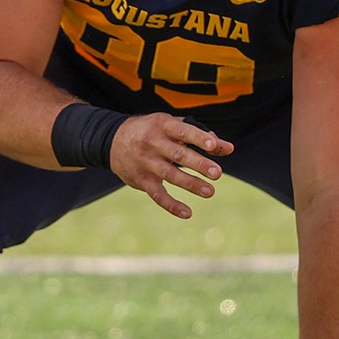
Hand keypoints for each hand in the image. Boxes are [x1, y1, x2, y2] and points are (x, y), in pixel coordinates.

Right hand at [107, 113, 232, 218]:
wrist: (112, 140)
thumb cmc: (152, 131)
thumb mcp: (170, 125)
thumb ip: (198, 134)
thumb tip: (226, 148)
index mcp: (163, 125)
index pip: (183, 131)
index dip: (198, 138)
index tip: (213, 146)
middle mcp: (153, 143)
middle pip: (178, 154)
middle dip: (198, 164)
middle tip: (217, 173)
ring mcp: (146, 162)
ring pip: (170, 175)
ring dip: (190, 184)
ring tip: (210, 192)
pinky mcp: (141, 179)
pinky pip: (157, 194)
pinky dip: (171, 205)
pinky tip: (187, 213)